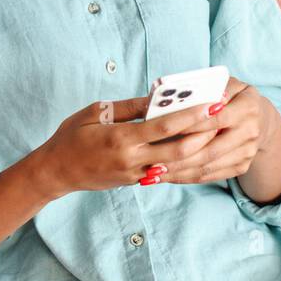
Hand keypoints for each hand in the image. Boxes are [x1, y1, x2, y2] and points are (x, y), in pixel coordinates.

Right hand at [27, 95, 223, 195]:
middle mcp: (131, 159)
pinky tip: (196, 149)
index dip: (191, 116)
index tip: (211, 104)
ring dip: (198, 150)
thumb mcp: (96, 112)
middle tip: (224, 119)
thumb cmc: (72, 136)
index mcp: (121, 138)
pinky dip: (182, 161)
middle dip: (204, 134)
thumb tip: (158, 98)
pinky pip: (164, 171)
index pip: (164, 127)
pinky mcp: (134, 182)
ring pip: (175, 164)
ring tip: (217, 133)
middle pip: (178, 149)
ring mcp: (134, 174)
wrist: (56, 172)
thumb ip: (129, 107)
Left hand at [138, 77, 279, 186]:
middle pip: (211, 149)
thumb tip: (173, 100)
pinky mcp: (243, 165)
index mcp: (248, 105)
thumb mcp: (222, 84)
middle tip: (152, 162)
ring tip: (154, 173)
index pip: (214, 118)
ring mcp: (249, 151)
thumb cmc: (230, 96)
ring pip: (209, 165)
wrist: (259, 117)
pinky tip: (169, 177)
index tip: (161, 132)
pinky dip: (189, 178)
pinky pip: (212, 175)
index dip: (188, 125)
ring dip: (180, 172)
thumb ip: (203, 90)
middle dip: (179, 157)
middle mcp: (251, 130)